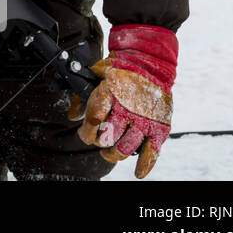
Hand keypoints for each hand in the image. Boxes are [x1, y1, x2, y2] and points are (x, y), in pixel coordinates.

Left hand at [69, 24, 177, 178]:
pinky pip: (152, 151)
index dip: (86, 132)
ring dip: (115, 154)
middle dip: (99, 143)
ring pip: (125, 147)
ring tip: (111, 153)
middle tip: (100, 141)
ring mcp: (144, 119)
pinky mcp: (160, 126)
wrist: (148, 59)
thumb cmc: (119, 67)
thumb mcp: (95, 75)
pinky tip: (138, 173)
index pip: (92, 121)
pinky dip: (145, 165)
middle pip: (107, 137)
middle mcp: (126, 109)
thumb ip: (82, 96)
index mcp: (108, 95)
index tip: (84, 134)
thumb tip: (73, 115)